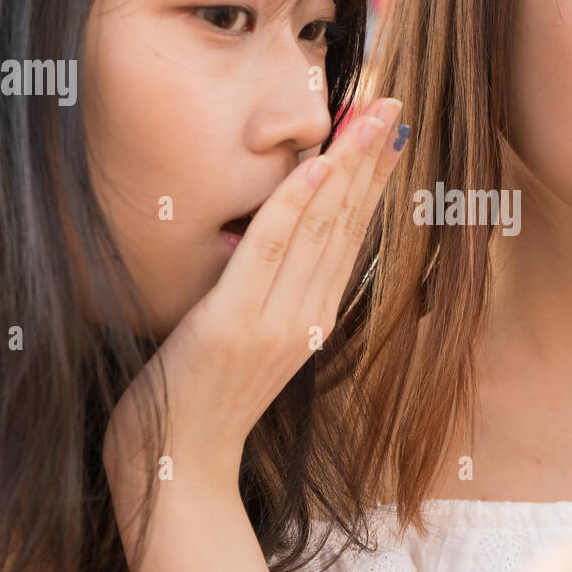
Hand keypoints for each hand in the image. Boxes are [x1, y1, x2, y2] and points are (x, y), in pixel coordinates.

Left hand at [104, 98, 405, 491]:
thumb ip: (272, 295)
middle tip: (393, 103)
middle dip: (370, 158)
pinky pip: (270, 252)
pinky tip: (315, 167)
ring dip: (346, 166)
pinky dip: (294, 206)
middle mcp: (308, 315)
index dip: (372, 179)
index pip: (351, 233)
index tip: (390, 132)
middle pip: (347, 222)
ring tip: (368, 117)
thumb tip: (281, 246)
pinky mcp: (236, 324)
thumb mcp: (251, 342)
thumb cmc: (202, 402)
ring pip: (319, 228)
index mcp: (313, 316)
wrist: (179, 468)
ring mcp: (277, 321)